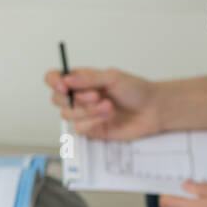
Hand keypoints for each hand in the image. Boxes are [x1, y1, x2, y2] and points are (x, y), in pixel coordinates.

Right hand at [44, 66, 162, 139]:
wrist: (153, 110)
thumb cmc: (136, 90)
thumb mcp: (113, 77)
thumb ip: (89, 78)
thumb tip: (67, 79)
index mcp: (81, 80)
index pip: (54, 78)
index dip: (54, 81)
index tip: (64, 85)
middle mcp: (79, 96)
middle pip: (56, 99)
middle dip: (75, 98)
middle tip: (96, 95)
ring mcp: (84, 114)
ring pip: (67, 115)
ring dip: (88, 111)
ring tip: (109, 106)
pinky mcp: (91, 129)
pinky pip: (79, 128)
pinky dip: (93, 123)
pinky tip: (108, 117)